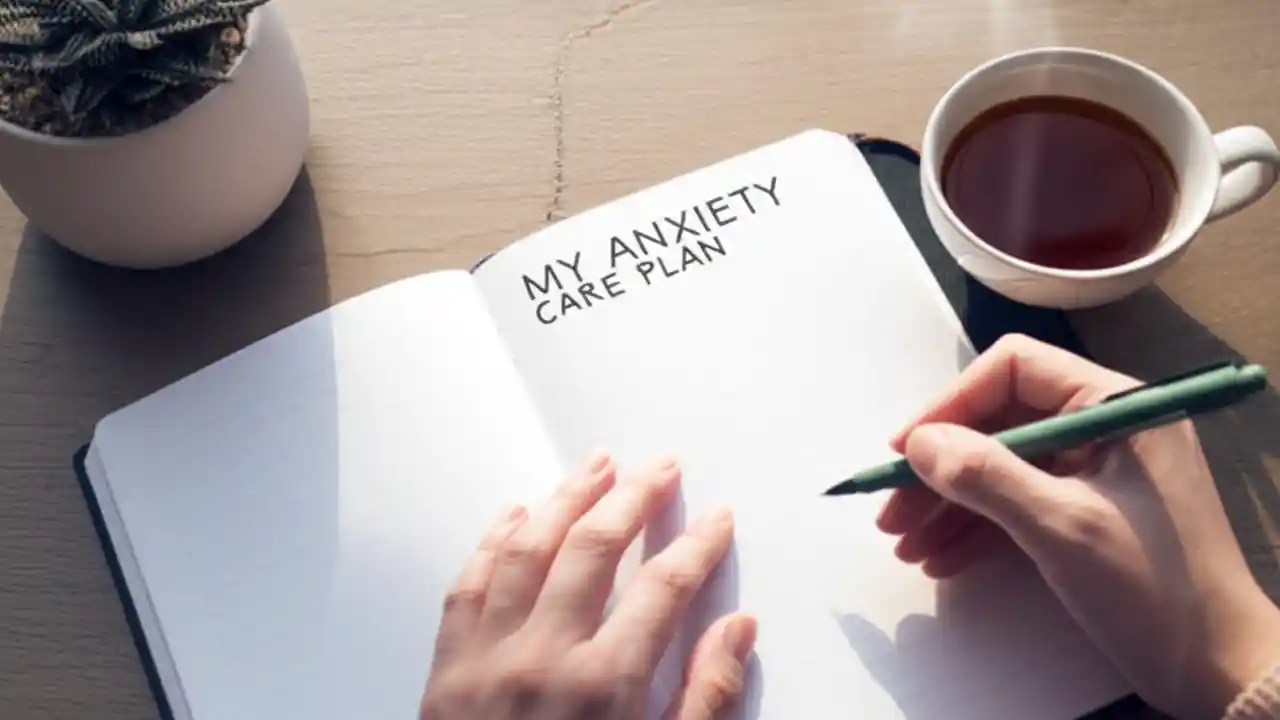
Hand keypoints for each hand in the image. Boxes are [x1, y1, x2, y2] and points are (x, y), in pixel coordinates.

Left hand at [420, 453, 756, 719]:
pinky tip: (516, 513)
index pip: (663, 588)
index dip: (696, 544)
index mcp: (604, 686)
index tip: (717, 515)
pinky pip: (467, 584)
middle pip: (593, 547)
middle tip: (661, 464)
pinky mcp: (445, 669)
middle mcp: (542, 656)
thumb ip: (703, 700)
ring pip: (527, 548)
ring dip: (564, 497)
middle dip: (634, 497)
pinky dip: (492, 540)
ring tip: (597, 463)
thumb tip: (738, 626)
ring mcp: (486, 657)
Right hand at [876, 334, 1279, 718]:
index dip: (951, 403)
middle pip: (1000, 422)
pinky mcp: (1088, 514)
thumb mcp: (1062, 527)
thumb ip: (986, 476)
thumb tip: (918, 443)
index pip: (1015, 370)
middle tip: (890, 507)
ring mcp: (1097, 472)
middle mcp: (1104, 426)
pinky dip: (977, 528)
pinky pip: (1018, 504)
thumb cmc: (1154, 589)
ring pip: (1002, 467)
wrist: (1218, 671)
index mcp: (1114, 405)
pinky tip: (938, 557)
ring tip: (903, 541)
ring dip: (948, 503)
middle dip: (940, 467)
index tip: (905, 448)